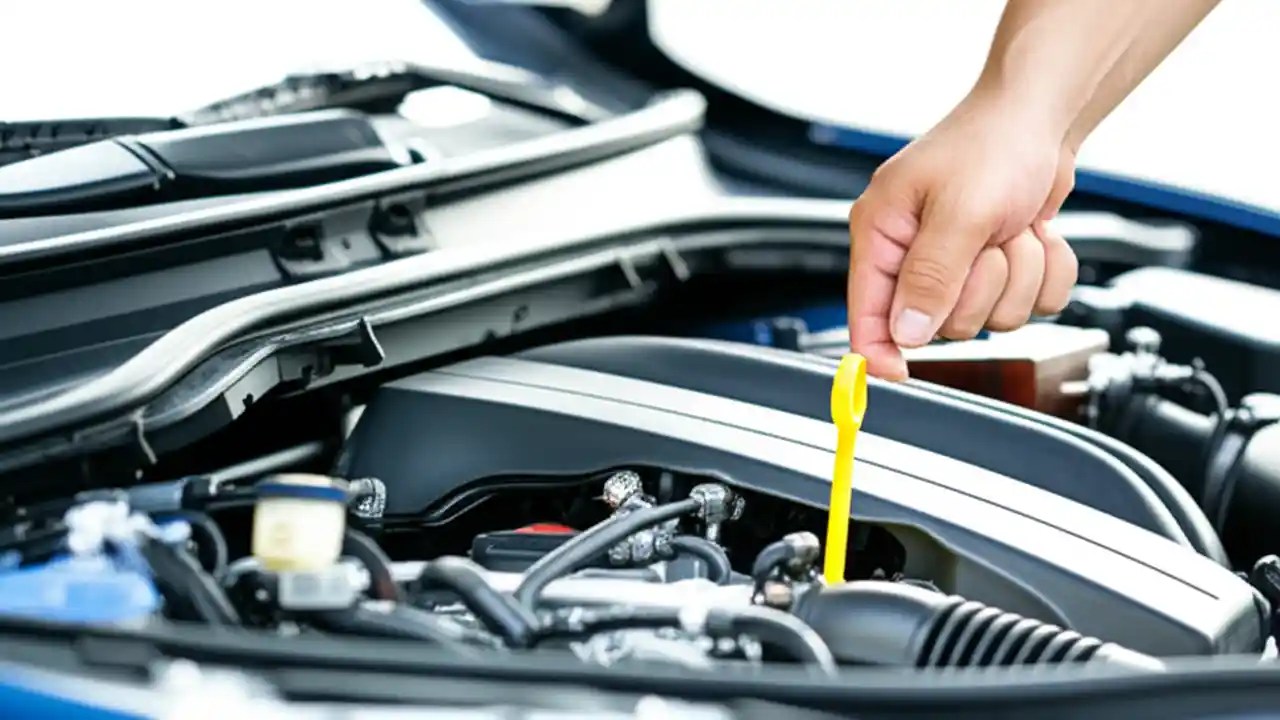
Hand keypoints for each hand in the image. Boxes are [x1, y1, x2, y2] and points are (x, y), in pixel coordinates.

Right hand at [847, 92, 1079, 379]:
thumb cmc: (993, 142)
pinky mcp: (998, 269)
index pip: (866, 313)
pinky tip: (1036, 235)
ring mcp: (957, 264)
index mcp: (883, 234)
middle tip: (988, 242)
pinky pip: (1029, 305)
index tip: (895, 377)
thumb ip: (930, 276)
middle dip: (979, 288)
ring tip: (1014, 228)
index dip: (877, 351)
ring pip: (990, 318)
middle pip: (940, 323)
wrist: (1044, 117)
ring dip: (1018, 276)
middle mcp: (913, 254)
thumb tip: (904, 333)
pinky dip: (1045, 273)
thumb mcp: (960, 210)